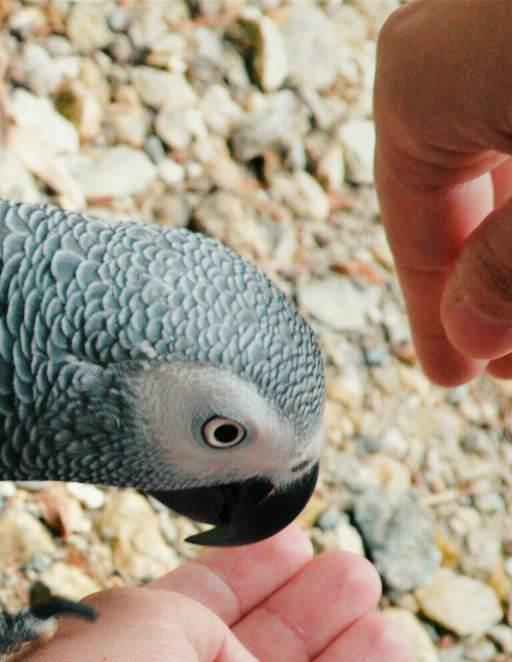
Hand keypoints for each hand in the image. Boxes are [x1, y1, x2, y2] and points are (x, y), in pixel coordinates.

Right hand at [374, 1, 511, 385]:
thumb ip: (508, 269)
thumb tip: (473, 334)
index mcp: (419, 76)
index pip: (412, 226)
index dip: (437, 315)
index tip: (456, 373)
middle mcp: (453, 34)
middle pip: (467, 191)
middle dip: (491, 281)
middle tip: (508, 356)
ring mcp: (497, 24)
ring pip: (504, 156)